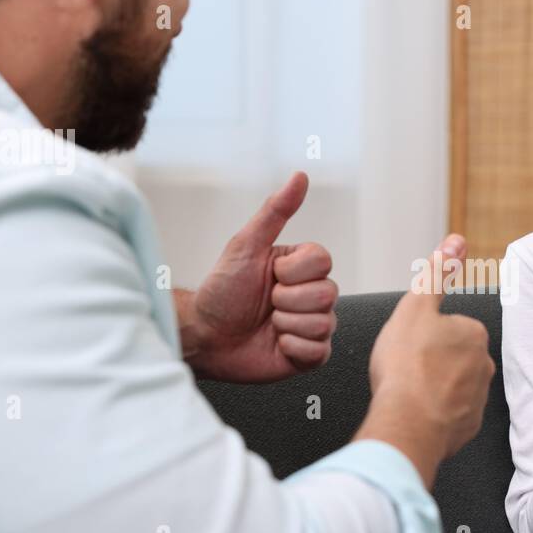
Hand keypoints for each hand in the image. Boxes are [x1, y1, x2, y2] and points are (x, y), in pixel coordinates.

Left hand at [180, 171, 337, 383]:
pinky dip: (292, 348)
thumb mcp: (245, 246)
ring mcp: (312, 325)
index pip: (324, 262)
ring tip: (267, 325)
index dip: (293, 271)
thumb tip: (300, 176)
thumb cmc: (222, 290)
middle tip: (266, 304)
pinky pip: (318, 351)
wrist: (205, 335)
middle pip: (327, 294)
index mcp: (302, 267)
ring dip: (286, 325)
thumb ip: (275, 211)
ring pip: (323, 323)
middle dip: (287, 301)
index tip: (270, 275)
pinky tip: (275, 345)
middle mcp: (312, 295)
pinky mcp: (309, 356)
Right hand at [356, 234, 494, 486]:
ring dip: (430, 387)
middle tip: (404, 370)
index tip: (407, 346)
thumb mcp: (415, 307)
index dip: (420, 335)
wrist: (407, 425)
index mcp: (473, 333)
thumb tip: (457, 241)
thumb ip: (437, 273)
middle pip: (449, 355)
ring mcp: (478, 397)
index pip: (446, 326)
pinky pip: (448, 413)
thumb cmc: (406, 367)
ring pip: (449, 385)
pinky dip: (433, 412)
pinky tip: (415, 412)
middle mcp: (484, 364)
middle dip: (429, 361)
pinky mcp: (468, 425)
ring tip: (408, 392)